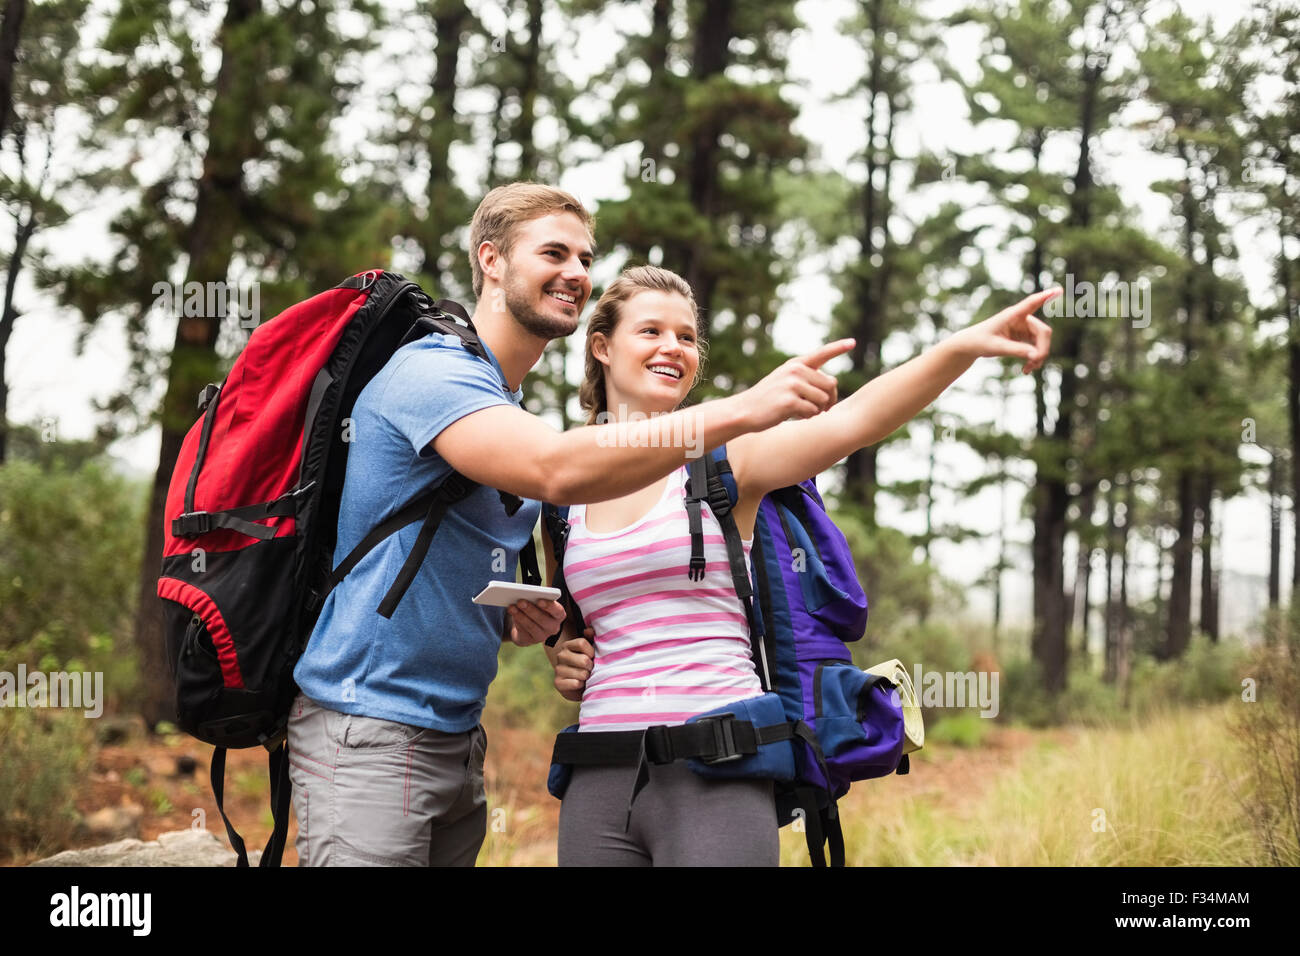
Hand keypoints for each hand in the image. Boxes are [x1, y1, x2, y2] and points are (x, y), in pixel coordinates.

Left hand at [505, 598, 565, 646]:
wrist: (528, 625)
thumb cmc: (536, 608)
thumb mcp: (539, 602)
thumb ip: (537, 597)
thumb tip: (527, 593)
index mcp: (559, 615)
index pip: (558, 611)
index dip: (549, 606)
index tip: (539, 600)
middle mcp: (553, 627)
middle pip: (543, 619)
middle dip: (530, 610)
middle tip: (520, 601)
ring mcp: (542, 636)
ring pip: (531, 626)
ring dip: (520, 616)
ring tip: (512, 607)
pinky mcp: (530, 640)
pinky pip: (523, 632)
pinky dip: (517, 622)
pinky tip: (512, 614)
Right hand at [553, 629, 595, 701]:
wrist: (580, 686)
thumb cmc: (587, 665)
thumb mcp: (591, 650)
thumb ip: (591, 638)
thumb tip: (589, 630)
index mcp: (568, 645)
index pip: (581, 643)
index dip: (591, 652)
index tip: (592, 657)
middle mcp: (560, 655)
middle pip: (583, 660)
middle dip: (591, 666)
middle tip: (589, 669)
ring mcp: (558, 669)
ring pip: (582, 673)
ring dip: (587, 677)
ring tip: (585, 677)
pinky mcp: (558, 683)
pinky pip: (576, 683)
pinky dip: (581, 685)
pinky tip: (579, 684)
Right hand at [737, 339, 855, 429]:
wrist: (744, 410)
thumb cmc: (768, 398)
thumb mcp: (786, 381)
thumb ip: (808, 378)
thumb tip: (834, 381)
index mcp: (795, 364)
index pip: (821, 353)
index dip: (838, 348)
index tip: (853, 342)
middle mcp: (795, 370)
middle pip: (830, 384)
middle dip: (829, 399)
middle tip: (820, 408)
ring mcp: (792, 385)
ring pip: (823, 400)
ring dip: (817, 410)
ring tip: (801, 411)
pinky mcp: (789, 401)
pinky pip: (813, 411)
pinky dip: (808, 416)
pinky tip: (795, 415)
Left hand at [952, 289, 1058, 374]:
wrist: (972, 345)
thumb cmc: (980, 341)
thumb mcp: (997, 347)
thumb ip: (1016, 350)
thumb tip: (1036, 355)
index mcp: (1013, 315)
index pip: (1031, 303)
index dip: (1046, 297)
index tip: (1058, 290)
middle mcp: (1022, 319)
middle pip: (1043, 332)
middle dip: (1042, 348)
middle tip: (1035, 363)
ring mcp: (1025, 328)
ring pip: (1042, 342)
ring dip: (1038, 356)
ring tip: (1028, 369)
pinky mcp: (1025, 338)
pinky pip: (1036, 348)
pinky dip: (1034, 359)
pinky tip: (1026, 369)